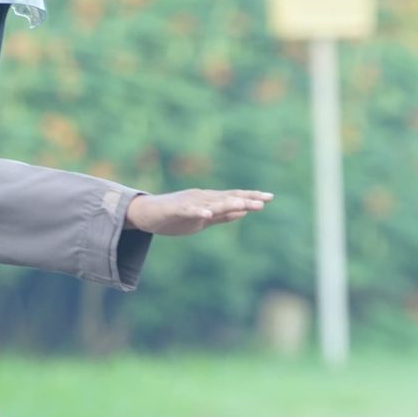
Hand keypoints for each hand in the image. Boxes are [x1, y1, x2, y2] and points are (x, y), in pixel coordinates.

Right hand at [126, 189, 272, 236]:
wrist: (146, 214)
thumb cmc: (175, 216)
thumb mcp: (204, 219)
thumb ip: (223, 216)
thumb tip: (244, 212)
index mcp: (210, 201)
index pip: (235, 197)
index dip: (252, 197)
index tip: (270, 198)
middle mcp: (203, 198)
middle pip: (228, 198)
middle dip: (246, 199)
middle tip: (266, 200)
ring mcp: (190, 202)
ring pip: (212, 203)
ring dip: (228, 203)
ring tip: (244, 205)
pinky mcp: (176, 209)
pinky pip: (189, 210)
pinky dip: (198, 211)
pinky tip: (207, 213)